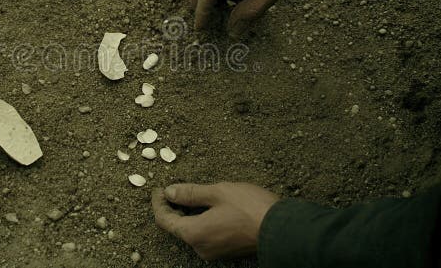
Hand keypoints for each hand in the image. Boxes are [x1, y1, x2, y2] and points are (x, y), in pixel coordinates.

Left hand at [152, 182, 279, 259]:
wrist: (282, 229)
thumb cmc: (250, 208)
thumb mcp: (217, 192)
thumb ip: (190, 193)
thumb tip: (170, 192)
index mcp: (194, 233)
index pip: (164, 220)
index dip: (159, 203)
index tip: (159, 189)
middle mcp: (200, 248)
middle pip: (177, 227)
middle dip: (174, 207)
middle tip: (175, 188)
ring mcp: (213, 252)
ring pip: (192, 231)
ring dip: (189, 214)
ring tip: (196, 195)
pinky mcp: (225, 252)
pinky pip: (206, 236)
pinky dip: (202, 221)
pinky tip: (210, 207)